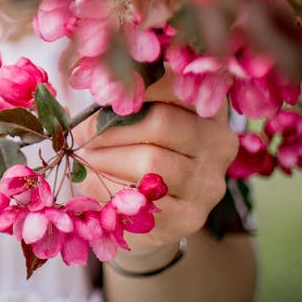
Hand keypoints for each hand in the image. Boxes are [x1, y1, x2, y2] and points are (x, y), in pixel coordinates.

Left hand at [72, 75, 238, 257]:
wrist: (143, 209)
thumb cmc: (134, 147)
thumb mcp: (135, 115)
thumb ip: (123, 97)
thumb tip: (97, 84)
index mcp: (207, 106)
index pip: (176, 85)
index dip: (134, 88)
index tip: (102, 98)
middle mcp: (219, 142)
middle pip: (162, 123)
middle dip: (112, 128)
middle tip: (82, 134)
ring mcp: (209, 182)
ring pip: (151, 162)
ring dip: (107, 159)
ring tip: (88, 157)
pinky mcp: (191, 217)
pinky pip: (142, 199)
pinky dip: (107, 189)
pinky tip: (92, 183)